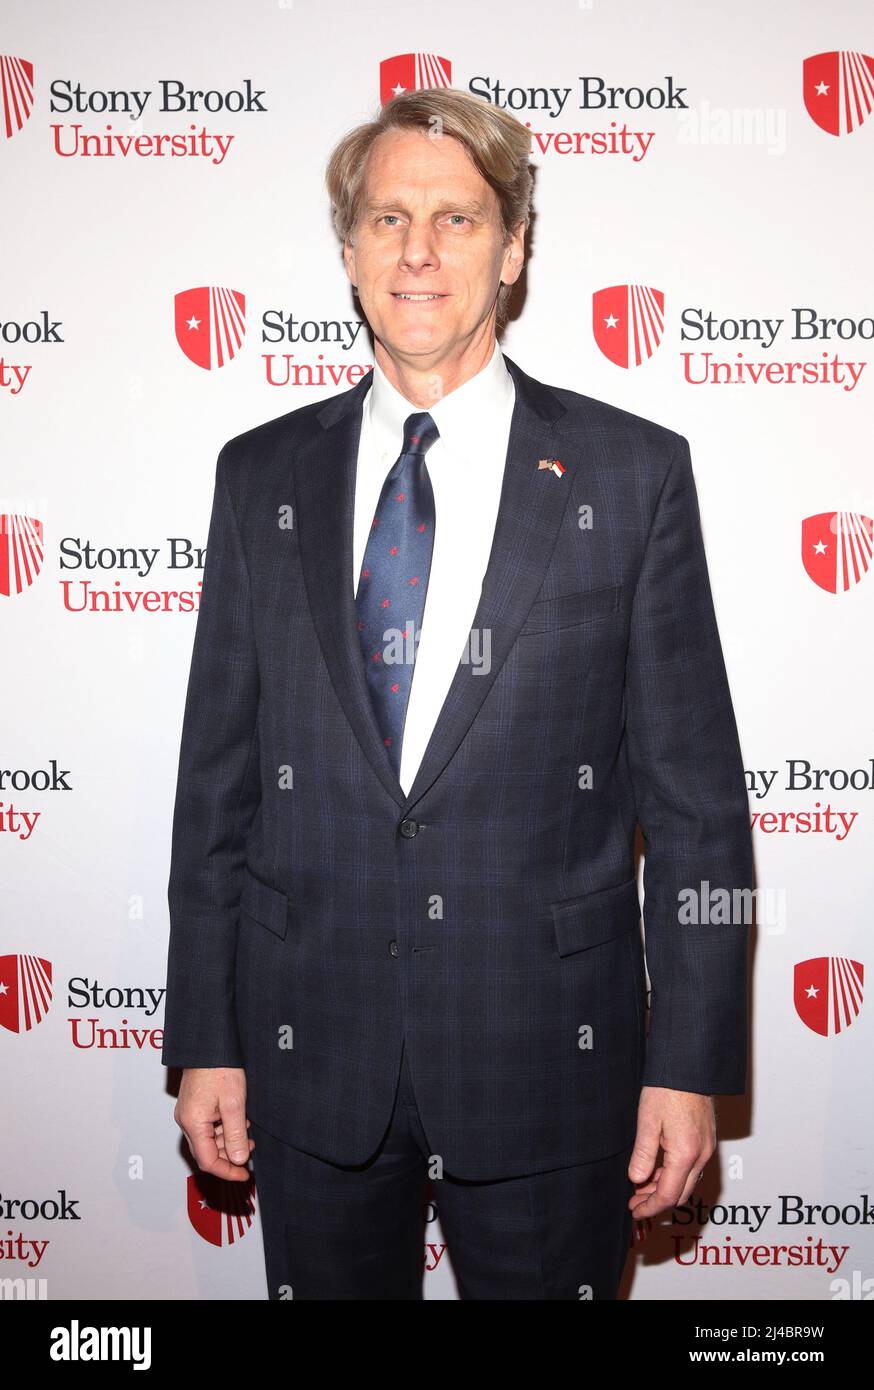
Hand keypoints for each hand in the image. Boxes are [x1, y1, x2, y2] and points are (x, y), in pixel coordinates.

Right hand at [174, 1067, 253, 1180]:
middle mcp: (186, 1120)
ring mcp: (188, 1113)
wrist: (209, 1044)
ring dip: (228, 1141)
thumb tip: (238, 1160)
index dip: (227, 1171)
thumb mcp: (234, 1102)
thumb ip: (235, 1134)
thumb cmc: (220, 1067)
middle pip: (206, 1152)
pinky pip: (207, 1127)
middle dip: (229, 1156)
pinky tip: (237, 1121)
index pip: (208, 1161)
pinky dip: (223, 1129)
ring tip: (247, 1132)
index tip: (244, 1175)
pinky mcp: (193, 1106)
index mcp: (193, 1122)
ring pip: (208, 1140)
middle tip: (250, 1149)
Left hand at [627, 1085, 715, 1218]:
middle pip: (681, 1193)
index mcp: (686, 1154)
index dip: (650, 1207)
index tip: (634, 1210)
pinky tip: (657, 1169)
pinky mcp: (706, 1139)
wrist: (689, 1066)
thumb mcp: (647, 1120)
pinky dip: (674, 1175)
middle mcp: (701, 1155)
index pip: (668, 1195)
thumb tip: (635, 1179)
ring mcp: (706, 1147)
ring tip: (641, 1186)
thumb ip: (643, 1153)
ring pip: (687, 1181)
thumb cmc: (667, 1088)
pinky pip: (692, 1167)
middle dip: (657, 1201)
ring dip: (665, 1188)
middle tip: (635, 1201)